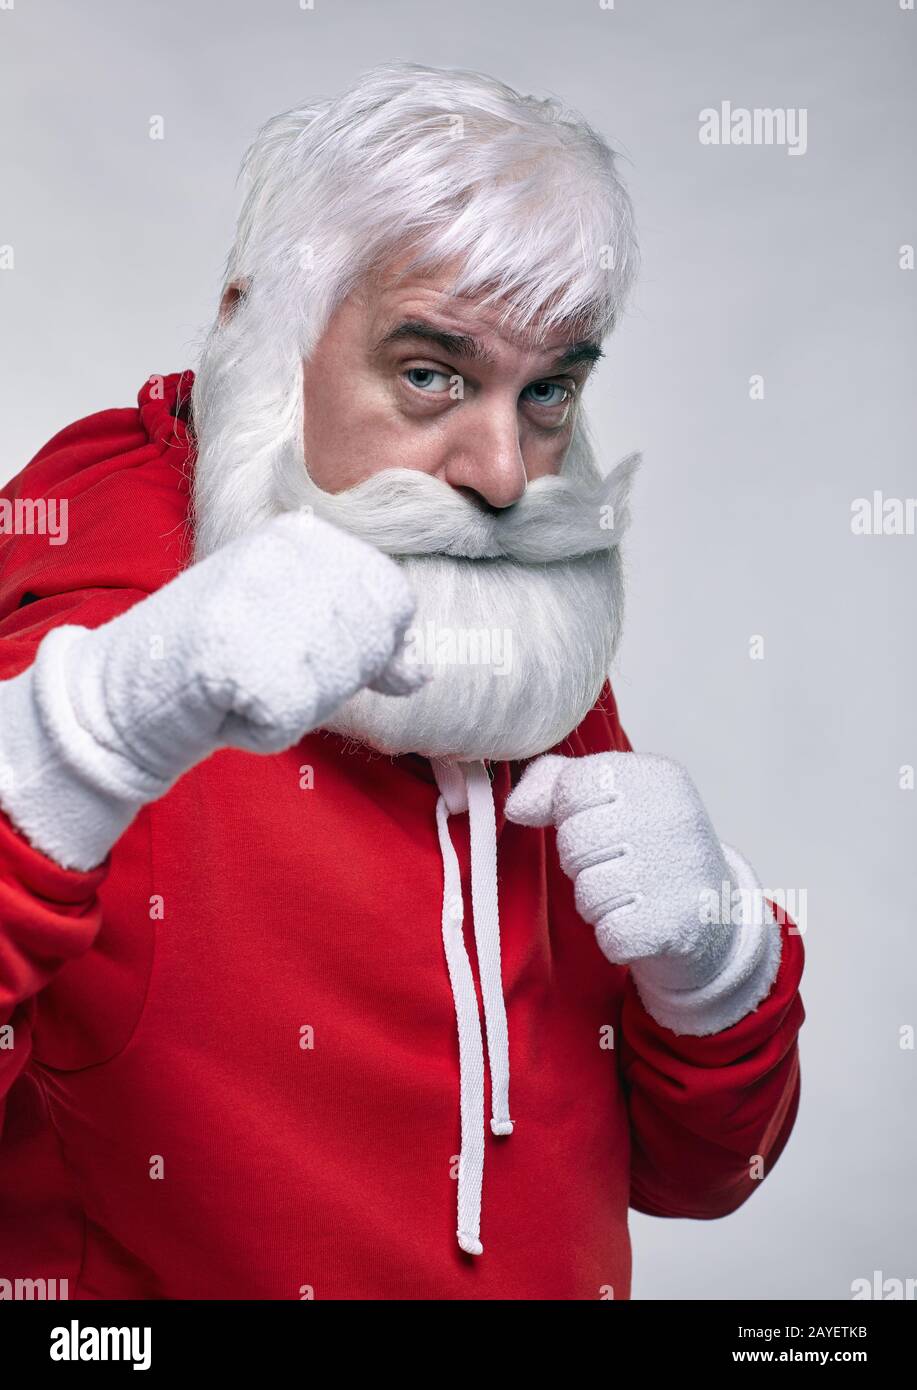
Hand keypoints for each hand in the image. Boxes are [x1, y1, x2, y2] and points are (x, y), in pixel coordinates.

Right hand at [0, 510, 427, 868]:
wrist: (127, 689)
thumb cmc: (220, 658)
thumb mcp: (299, 627)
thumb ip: (362, 636)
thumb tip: (422, 671)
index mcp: (301, 535)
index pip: (393, 597)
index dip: (374, 645)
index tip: (314, 651)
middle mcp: (280, 555)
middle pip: (372, 642)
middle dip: (334, 677)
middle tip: (269, 668)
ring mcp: (257, 601)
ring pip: (339, 680)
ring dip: (299, 703)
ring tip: (245, 681)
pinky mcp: (237, 655)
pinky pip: (294, 717)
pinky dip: (264, 730)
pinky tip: (226, 703)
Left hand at [504, 751, 781, 1035]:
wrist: (713, 914)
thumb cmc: (650, 851)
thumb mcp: (613, 799)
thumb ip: (557, 782)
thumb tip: (517, 806)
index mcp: (657, 776)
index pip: (574, 784)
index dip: (572, 813)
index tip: (601, 822)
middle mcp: (673, 816)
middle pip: (574, 840)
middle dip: (582, 862)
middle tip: (617, 865)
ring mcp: (677, 870)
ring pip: (588, 891)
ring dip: (598, 903)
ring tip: (631, 895)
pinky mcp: (676, 924)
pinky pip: (610, 934)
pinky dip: (617, 937)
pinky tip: (642, 923)